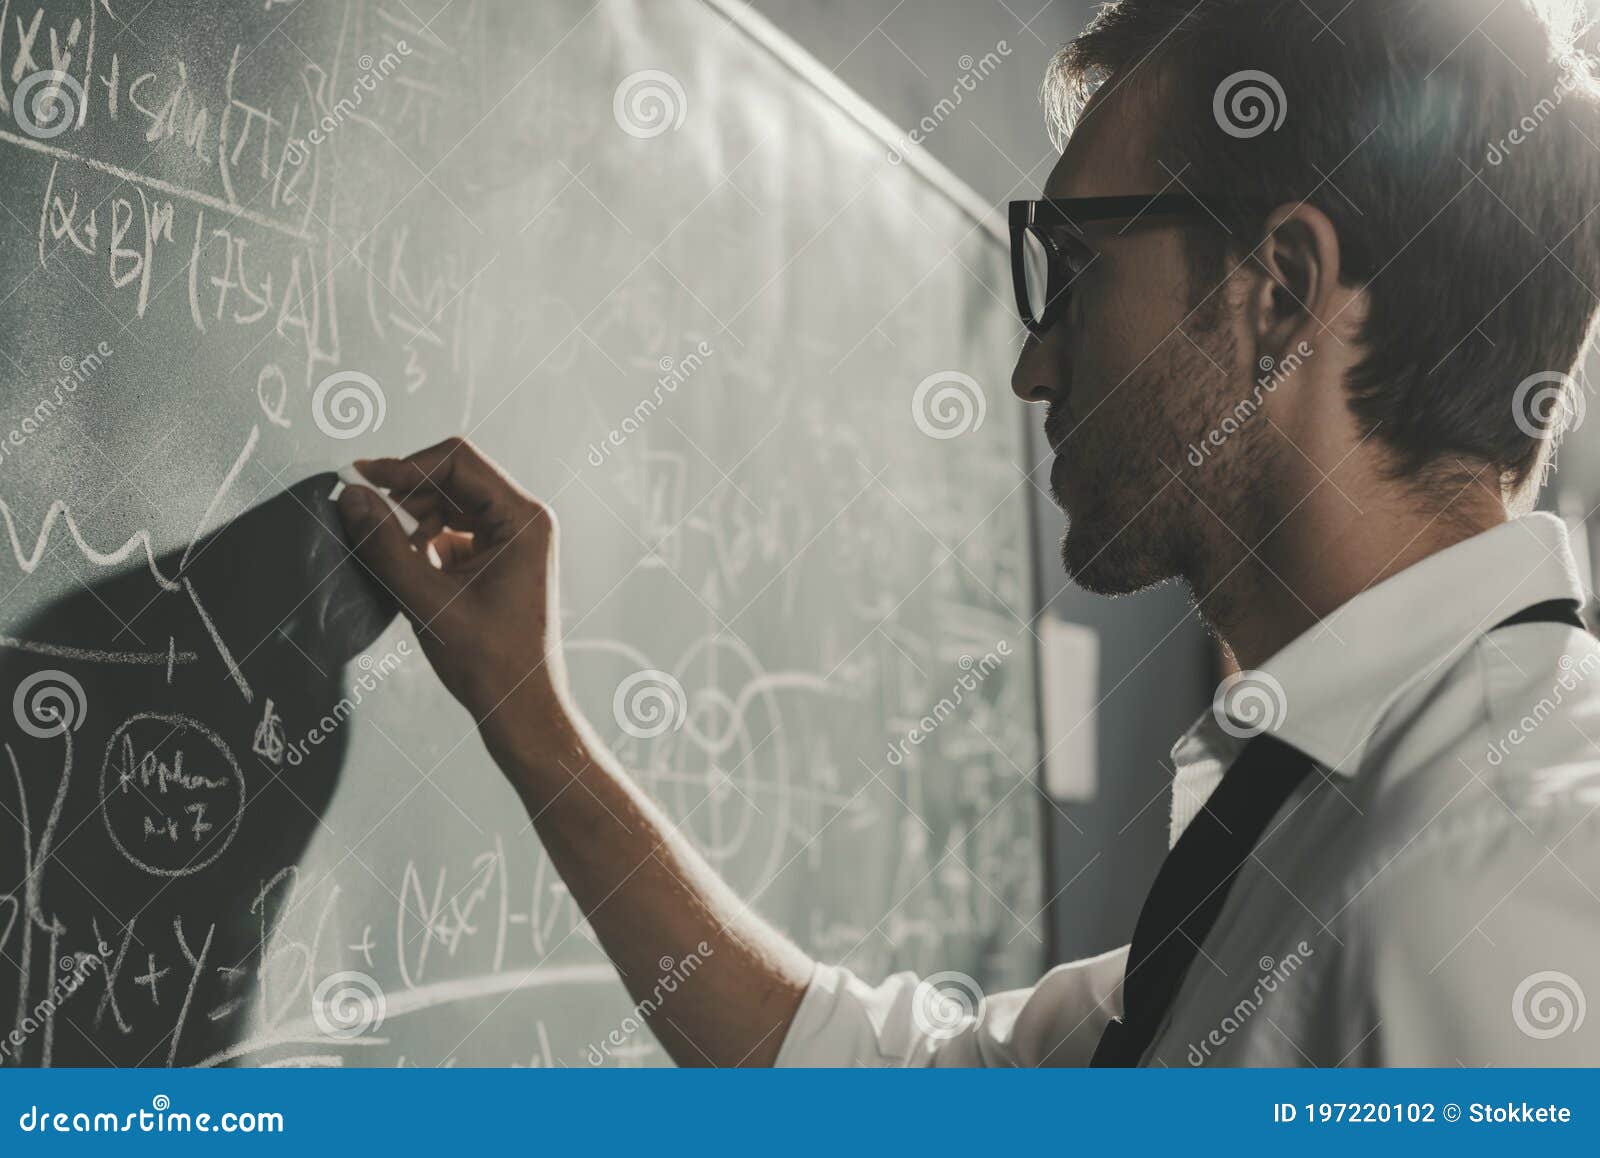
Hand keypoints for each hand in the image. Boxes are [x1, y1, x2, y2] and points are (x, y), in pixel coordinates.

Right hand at [336, 436, 572, 750]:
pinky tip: (404, 567)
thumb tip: (351, 496)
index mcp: (524, 520)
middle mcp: (524, 520)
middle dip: (405, 494)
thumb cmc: (489, 662)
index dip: (405, 466)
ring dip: (410, 519)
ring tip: (385, 550)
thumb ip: (386, 546)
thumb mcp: (427, 600)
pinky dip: (421, 541)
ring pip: (448, 503)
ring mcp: (511, 539)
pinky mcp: (495, 558)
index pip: (458, 461)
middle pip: (453, 478)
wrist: (521, 708)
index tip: (358, 479)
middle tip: (359, 513)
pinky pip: (451, 530)